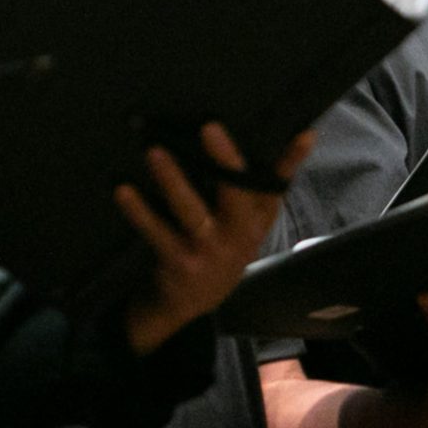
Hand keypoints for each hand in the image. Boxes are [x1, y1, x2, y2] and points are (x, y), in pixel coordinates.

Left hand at [119, 123, 312, 356]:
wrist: (194, 300)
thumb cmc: (225, 242)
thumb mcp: (252, 218)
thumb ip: (272, 180)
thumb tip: (304, 134)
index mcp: (257, 219)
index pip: (277, 184)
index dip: (292, 161)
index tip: (305, 133)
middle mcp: (239, 235)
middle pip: (236, 194)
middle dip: (224, 161)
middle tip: (209, 126)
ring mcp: (208, 251)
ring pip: (192, 211)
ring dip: (173, 180)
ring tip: (155, 152)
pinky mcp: (179, 262)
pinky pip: (157, 232)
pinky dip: (139, 211)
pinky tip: (123, 190)